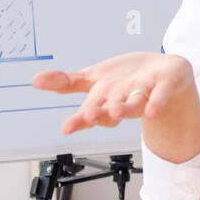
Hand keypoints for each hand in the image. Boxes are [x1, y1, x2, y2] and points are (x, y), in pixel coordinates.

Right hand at [31, 52, 196, 134]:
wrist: (165, 71)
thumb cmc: (127, 78)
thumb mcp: (94, 78)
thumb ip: (67, 83)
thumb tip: (35, 80)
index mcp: (105, 102)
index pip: (89, 113)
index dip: (79, 121)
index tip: (67, 128)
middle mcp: (124, 103)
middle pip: (110, 111)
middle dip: (100, 114)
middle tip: (90, 116)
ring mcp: (145, 95)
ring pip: (133, 106)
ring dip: (124, 109)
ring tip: (116, 111)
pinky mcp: (164, 85)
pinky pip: (160, 96)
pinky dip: (156, 103)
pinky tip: (152, 112)